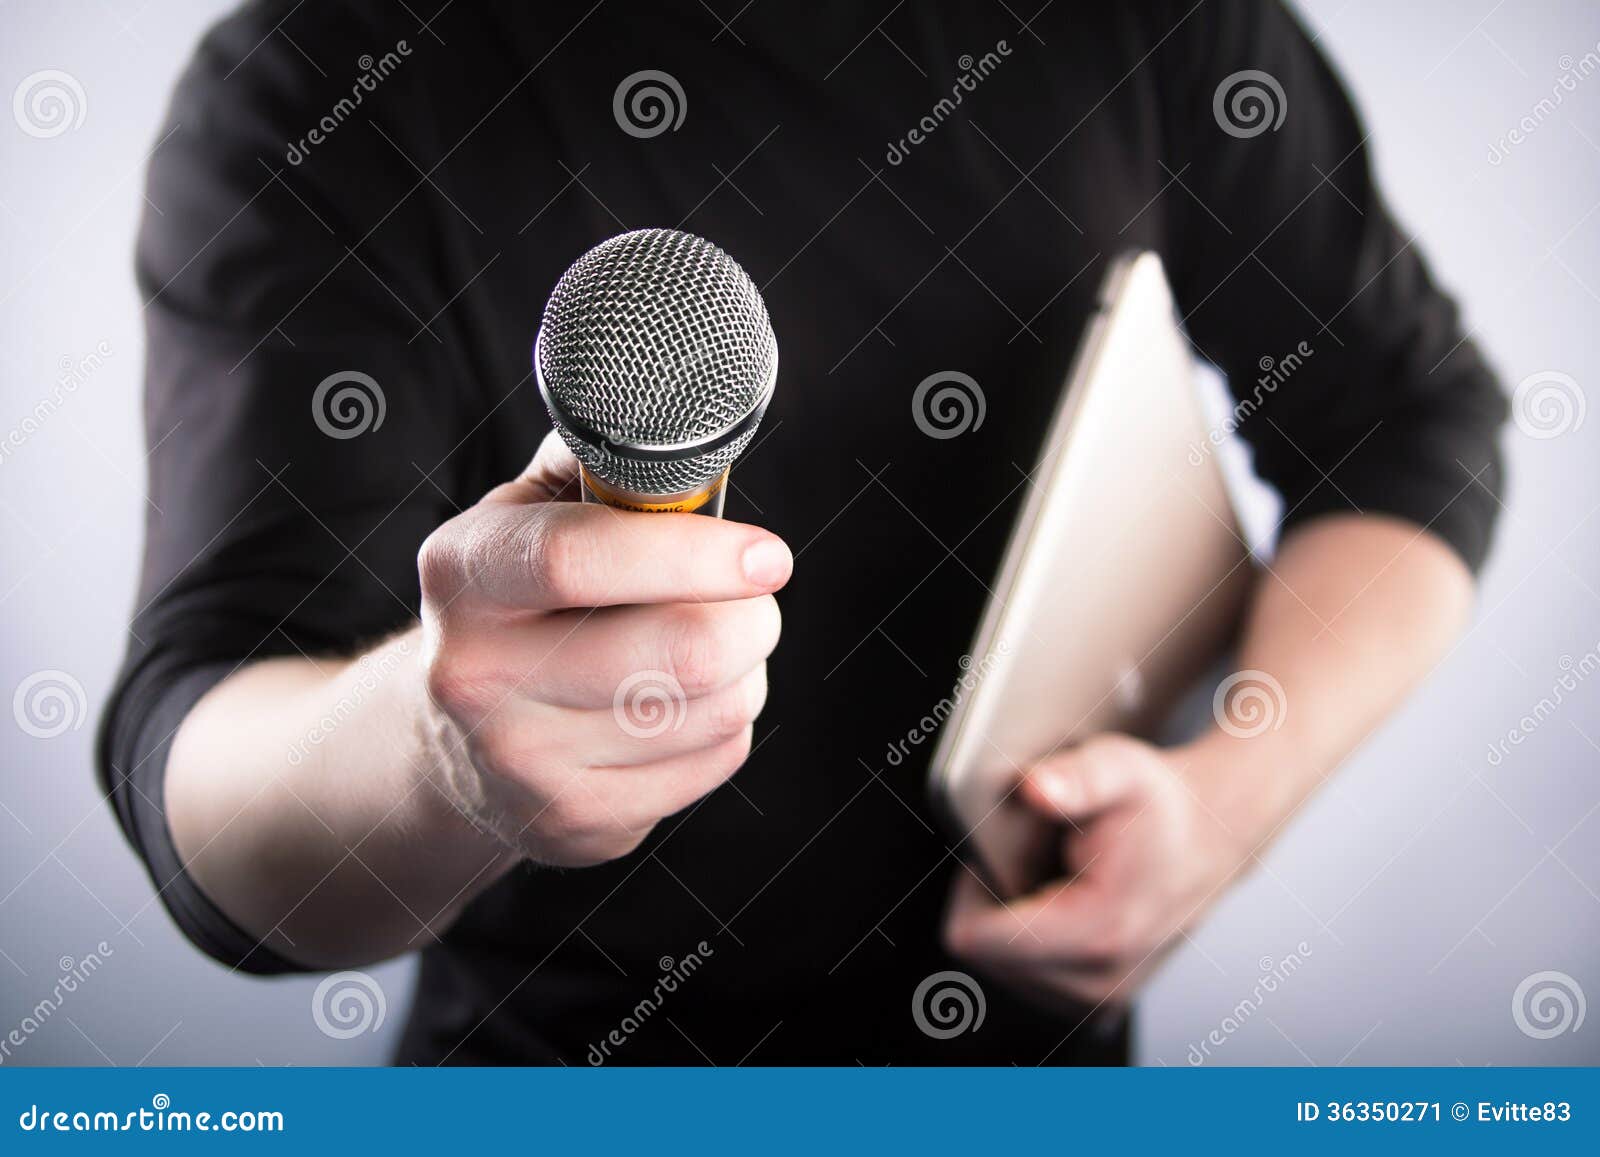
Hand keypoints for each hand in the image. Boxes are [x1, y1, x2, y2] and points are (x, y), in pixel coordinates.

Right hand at [416, 431, 791, 866]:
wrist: (453, 741)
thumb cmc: (525, 598)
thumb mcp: (531, 515)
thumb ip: (601, 465)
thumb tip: (691, 424)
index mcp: (464, 573)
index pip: (579, 558)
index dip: (692, 552)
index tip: (768, 553)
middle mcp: (476, 675)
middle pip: (682, 650)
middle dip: (750, 615)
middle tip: (753, 594)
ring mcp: (521, 762)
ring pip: (715, 708)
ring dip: (745, 668)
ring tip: (710, 646)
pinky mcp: (573, 823)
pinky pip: (716, 760)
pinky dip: (727, 724)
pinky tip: (682, 706)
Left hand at [942, 733, 1242, 1008]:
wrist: (1209, 837)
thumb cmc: (1159, 804)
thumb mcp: (1118, 767)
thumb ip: (1074, 778)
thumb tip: (1033, 788)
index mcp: (1098, 931)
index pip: (975, 939)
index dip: (972, 885)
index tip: (1001, 852)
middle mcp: (1099, 981)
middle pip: (983, 954)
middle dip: (993, 901)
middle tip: (1036, 859)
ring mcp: (1099, 999)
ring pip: (1000, 968)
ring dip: (1012, 921)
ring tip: (1056, 879)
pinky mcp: (1096, 1004)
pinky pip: (1025, 977)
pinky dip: (1031, 940)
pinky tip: (1064, 904)